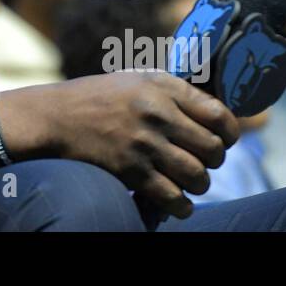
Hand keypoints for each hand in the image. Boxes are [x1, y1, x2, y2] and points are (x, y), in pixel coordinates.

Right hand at [0, 72, 239, 219]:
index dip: (230, 132)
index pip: (219, 114)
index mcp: (162, 87)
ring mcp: (144, 143)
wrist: (54, 117)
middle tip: (203, 162)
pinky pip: (173, 198)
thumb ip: (173, 91)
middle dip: (214, 161)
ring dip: (199, 184)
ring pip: (198, 176)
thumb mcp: (136, 79)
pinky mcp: (130, 170)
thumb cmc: (98, 97)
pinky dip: (181, 206)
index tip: (225, 139)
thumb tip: (215, 110)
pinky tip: (177, 202)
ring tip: (189, 181)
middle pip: (214, 149)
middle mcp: (157, 113)